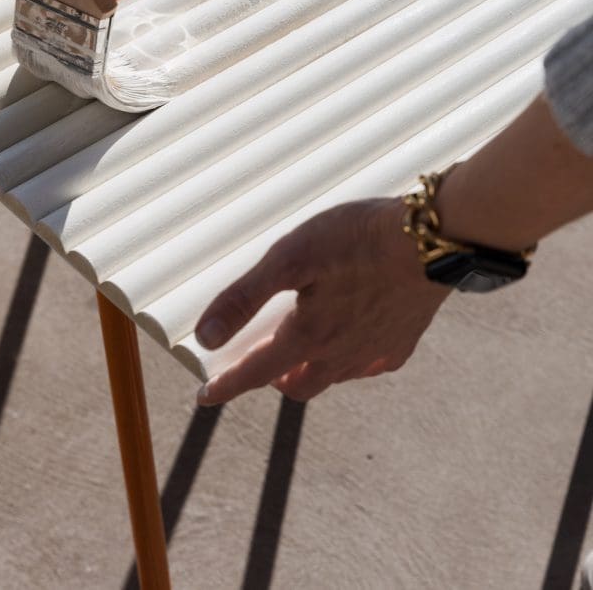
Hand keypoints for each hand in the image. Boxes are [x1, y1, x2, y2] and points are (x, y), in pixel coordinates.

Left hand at [194, 198, 447, 404]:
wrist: (433, 239)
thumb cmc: (358, 240)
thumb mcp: (290, 257)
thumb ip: (246, 296)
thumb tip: (206, 337)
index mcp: (310, 336)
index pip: (257, 371)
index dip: (227, 386)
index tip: (204, 397)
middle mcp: (342, 354)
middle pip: (297, 384)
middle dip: (272, 379)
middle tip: (258, 364)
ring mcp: (376, 349)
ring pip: (333, 376)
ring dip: (309, 370)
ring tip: (299, 349)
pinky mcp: (404, 339)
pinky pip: (369, 364)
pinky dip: (350, 361)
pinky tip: (352, 342)